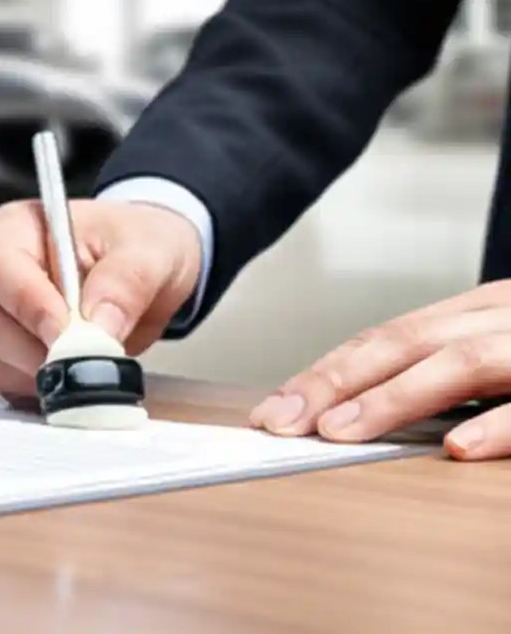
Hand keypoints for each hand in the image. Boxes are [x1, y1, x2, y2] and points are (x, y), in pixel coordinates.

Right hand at [0, 199, 202, 407]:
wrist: (148, 273)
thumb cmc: (138, 246)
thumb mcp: (151, 250)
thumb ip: (128, 279)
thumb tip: (100, 322)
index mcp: (17, 228)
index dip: (30, 305)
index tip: (70, 332)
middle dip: (43, 349)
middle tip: (94, 355)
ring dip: (44, 373)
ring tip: (93, 357)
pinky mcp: (5, 356)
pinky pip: (6, 384)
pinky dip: (43, 389)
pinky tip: (77, 373)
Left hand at [251, 280, 510, 460]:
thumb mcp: (504, 351)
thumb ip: (447, 373)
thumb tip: (363, 408)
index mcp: (480, 311)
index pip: (386, 339)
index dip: (325, 373)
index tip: (272, 409)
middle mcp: (501, 318)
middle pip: (404, 343)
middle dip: (334, 382)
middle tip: (281, 423)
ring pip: (460, 362)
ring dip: (393, 399)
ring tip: (339, 432)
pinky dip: (496, 425)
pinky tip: (456, 447)